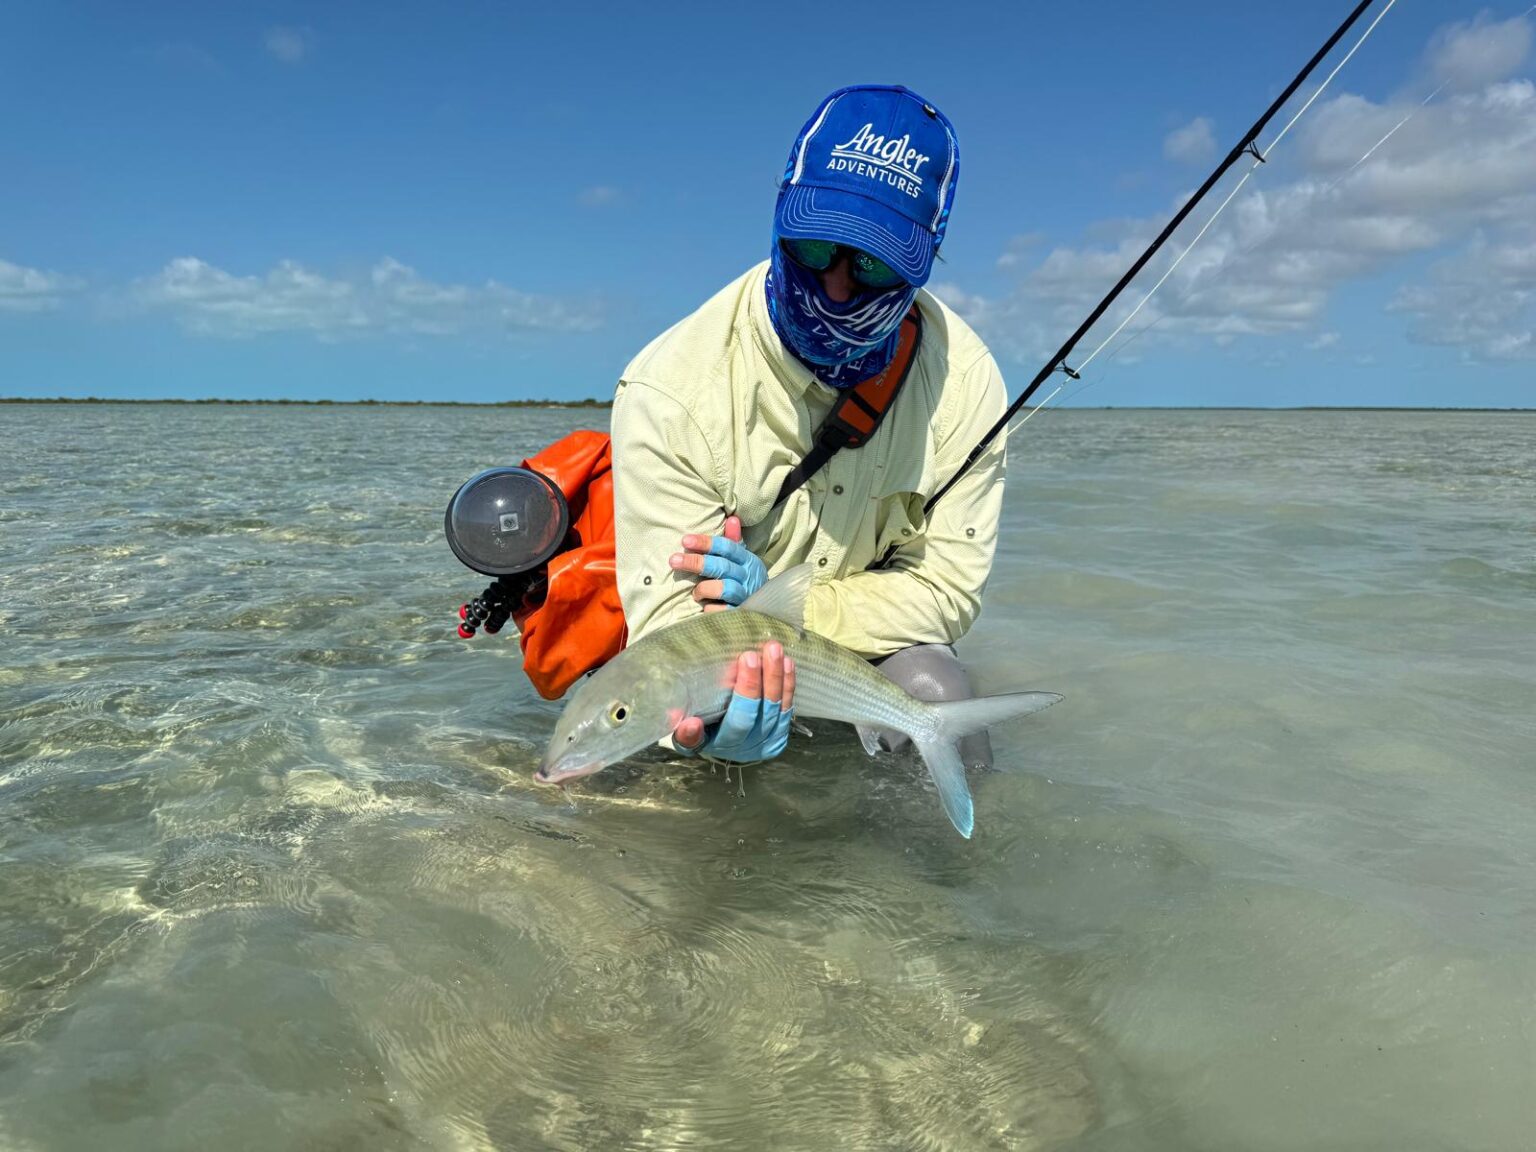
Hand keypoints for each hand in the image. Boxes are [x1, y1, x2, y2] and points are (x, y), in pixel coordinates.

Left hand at [669, 516, 766, 611]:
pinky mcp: (740, 613)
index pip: (727, 547)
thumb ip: (734, 540)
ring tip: (695, 592)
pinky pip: (724, 611)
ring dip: (705, 588)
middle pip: (721, 566)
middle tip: (673, 560)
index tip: (685, 540)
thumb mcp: (742, 558)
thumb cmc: (744, 578)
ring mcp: (745, 596)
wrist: (766, 607)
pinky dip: (711, 609)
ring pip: (725, 588)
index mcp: (747, 559)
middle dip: (696, 562)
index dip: (706, 543)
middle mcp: (747, 576)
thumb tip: (732, 518)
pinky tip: (704, 607)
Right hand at [674, 641, 796, 762]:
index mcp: (718, 745)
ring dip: (775, 678)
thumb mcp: (690, 731)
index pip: (711, 735)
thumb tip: (676, 717)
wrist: (731, 739)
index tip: (693, 720)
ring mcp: (767, 741)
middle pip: (750, 717)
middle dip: (751, 686)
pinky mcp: (781, 733)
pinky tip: (787, 663)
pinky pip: (788, 706)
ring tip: (773, 650)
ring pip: (774, 709)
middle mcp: (744, 748)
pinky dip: (788, 683)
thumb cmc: (706, 727)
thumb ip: (684, 728)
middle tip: (750, 656)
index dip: (701, 731)